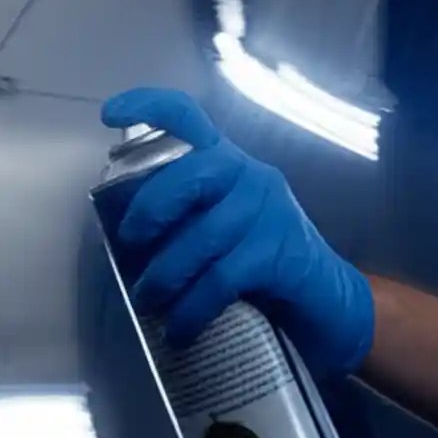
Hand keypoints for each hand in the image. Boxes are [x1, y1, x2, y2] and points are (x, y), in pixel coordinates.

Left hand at [101, 88, 372, 377]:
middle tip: (129, 246)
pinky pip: (222, 279)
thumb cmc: (258, 266)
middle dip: (151, 210)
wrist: (327, 308)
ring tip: (147, 302)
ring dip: (165, 276)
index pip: (189, 117)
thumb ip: (178, 222)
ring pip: (203, 237)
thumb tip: (119, 242)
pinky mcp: (282, 253)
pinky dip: (192, 308)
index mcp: (225, 164)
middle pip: (192, 174)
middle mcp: (250, 176)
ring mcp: (270, 212)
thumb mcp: (214, 234)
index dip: (149, 107)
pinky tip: (180, 329)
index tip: (110, 115)